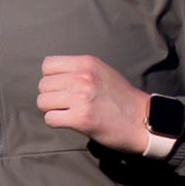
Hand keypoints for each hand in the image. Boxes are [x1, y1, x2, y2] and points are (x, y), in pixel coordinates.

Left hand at [38, 54, 171, 154]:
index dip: (51, 78)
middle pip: (43, 85)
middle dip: (51, 96)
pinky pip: (50, 119)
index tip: (61, 87)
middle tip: (65, 104)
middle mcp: (82, 77)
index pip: (48, 65)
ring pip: (42, 102)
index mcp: (86, 63)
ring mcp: (80, 98)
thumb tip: (52, 76)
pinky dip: (56, 122)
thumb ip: (79, 70)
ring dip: (51, 110)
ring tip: (67, 112)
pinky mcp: (80, 118)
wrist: (142, 119)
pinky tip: (69, 122)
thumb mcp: (102, 72)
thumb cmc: (122, 98)